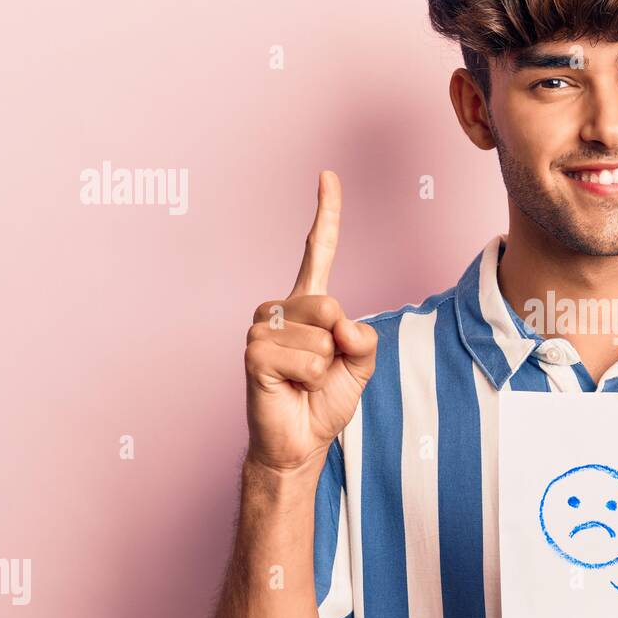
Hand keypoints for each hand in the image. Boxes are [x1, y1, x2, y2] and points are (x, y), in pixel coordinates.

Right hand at [244, 170, 377, 474]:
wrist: (299, 441)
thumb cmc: (325, 401)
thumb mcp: (360, 365)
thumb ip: (363, 339)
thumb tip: (343, 324)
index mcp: (308, 303)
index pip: (316, 249)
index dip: (325, 213)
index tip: (327, 175)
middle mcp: (281, 307)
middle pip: (331, 305)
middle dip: (340, 345)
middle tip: (322, 370)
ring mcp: (262, 327)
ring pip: (321, 338)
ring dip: (325, 369)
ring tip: (305, 381)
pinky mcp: (254, 352)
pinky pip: (308, 359)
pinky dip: (312, 379)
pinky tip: (292, 387)